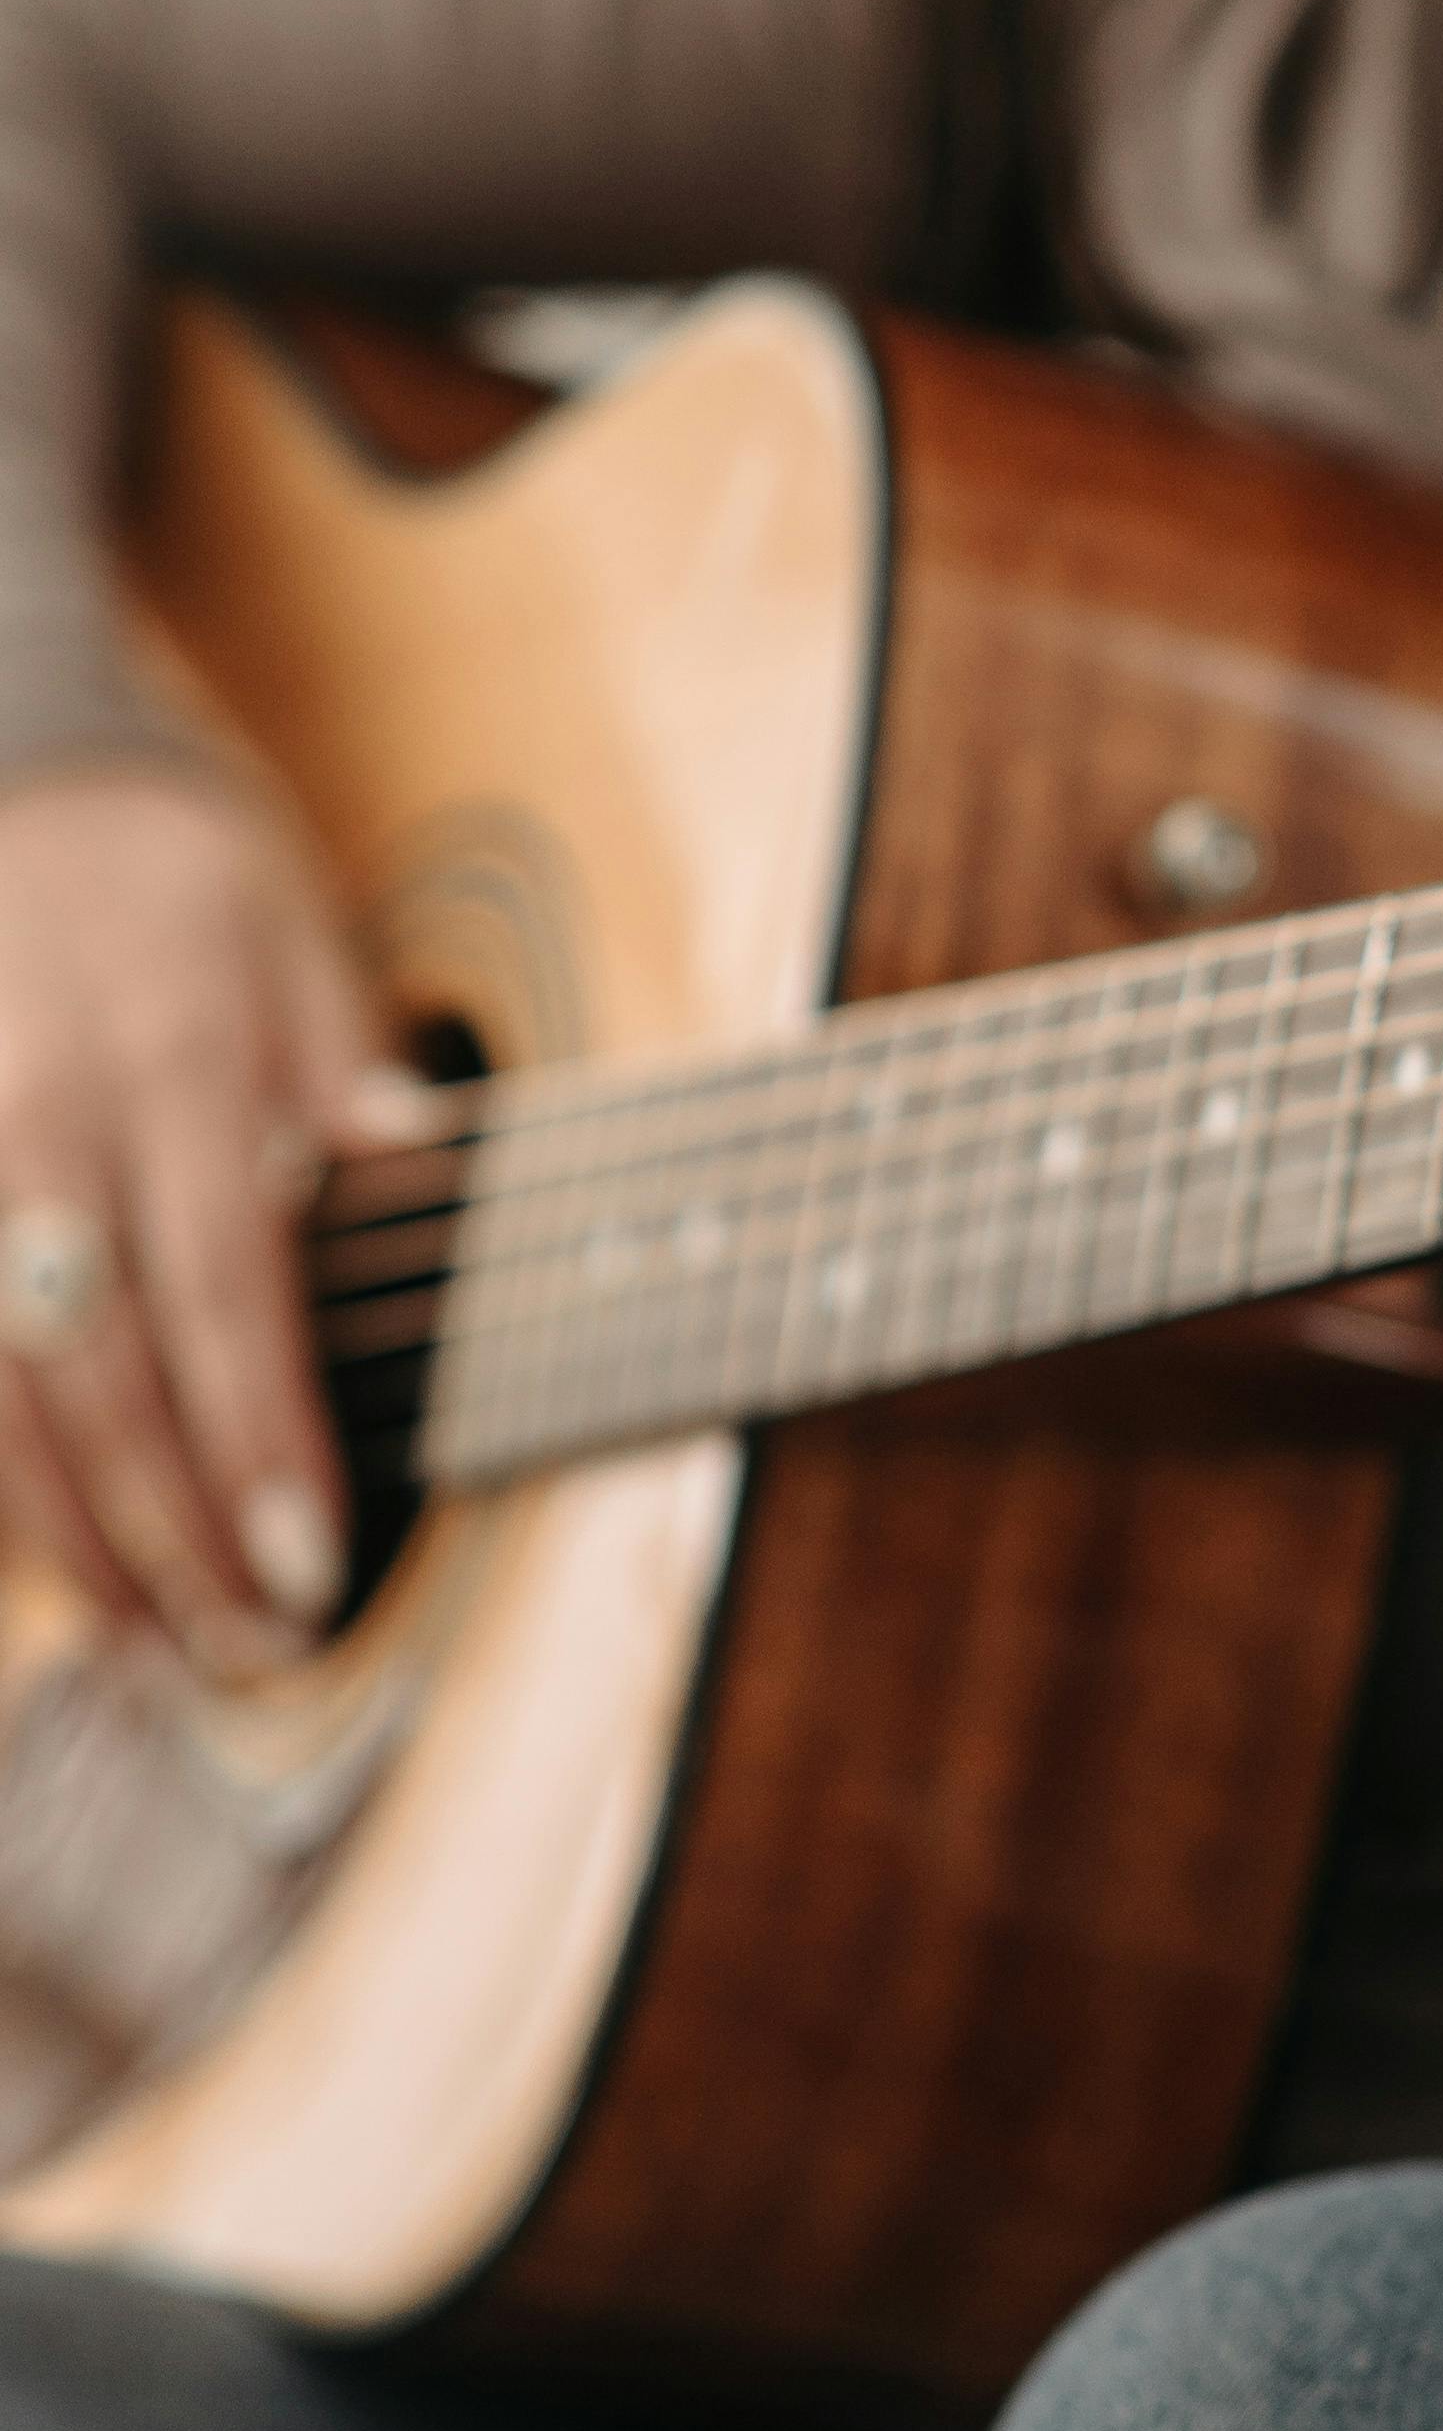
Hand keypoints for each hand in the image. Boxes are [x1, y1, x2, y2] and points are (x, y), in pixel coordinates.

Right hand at [0, 760, 427, 1673]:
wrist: (14, 780)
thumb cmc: (181, 877)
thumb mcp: (295, 933)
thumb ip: (346, 1070)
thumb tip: (414, 1174)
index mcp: (163, 1060)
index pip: (220, 1286)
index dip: (258, 1440)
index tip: (310, 1566)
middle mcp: (34, 1120)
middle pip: (88, 1368)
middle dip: (166, 1531)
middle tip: (252, 1651)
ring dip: (67, 1540)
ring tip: (158, 1646)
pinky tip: (53, 1564)